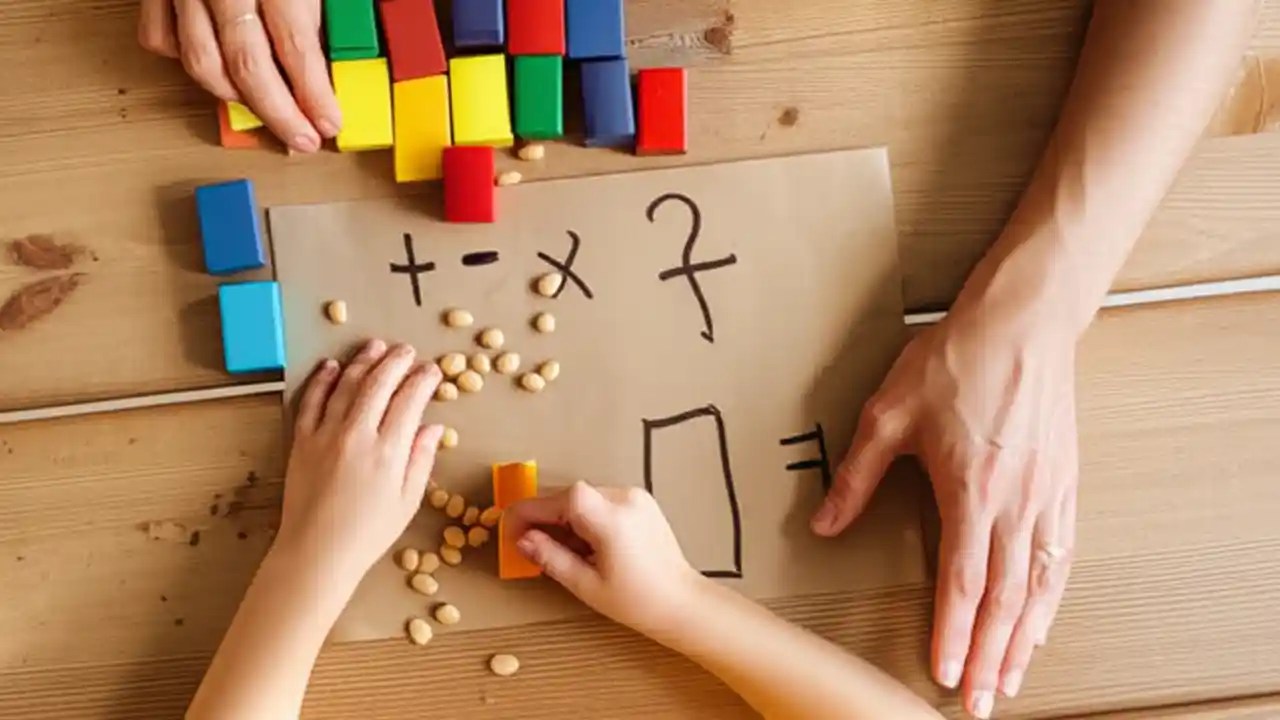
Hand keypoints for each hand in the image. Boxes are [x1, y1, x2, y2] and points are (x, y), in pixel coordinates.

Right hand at [137, 0, 340, 151]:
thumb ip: (312, 11)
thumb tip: (328, 66)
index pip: (295, 47)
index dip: (314, 94)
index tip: (328, 124)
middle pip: (246, 67)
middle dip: (277, 113)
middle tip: (301, 138)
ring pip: (200, 62)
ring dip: (234, 96)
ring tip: (263, 110)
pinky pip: (162, 39)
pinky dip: (187, 62)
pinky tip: (215, 70)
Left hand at [279, 340, 444, 578]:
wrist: (316, 552)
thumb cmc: (367, 534)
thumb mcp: (407, 501)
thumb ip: (421, 460)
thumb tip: (432, 428)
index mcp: (388, 452)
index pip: (410, 401)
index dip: (423, 381)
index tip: (432, 371)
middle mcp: (356, 435)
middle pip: (379, 384)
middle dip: (396, 361)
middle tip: (407, 350)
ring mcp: (325, 435)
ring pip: (347, 385)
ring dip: (363, 362)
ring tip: (375, 346)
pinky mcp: (302, 441)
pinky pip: (311, 401)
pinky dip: (322, 380)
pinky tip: (331, 366)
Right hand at [507, 482, 703, 635]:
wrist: (682, 602)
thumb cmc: (638, 601)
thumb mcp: (586, 584)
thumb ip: (551, 557)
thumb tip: (522, 540)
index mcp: (612, 519)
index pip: (561, 498)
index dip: (531, 510)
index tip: (511, 526)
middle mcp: (625, 499)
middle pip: (570, 495)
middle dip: (546, 517)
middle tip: (528, 544)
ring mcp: (635, 497)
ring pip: (584, 498)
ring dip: (565, 518)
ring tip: (565, 552)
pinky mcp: (641, 502)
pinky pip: (601, 501)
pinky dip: (585, 517)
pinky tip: (586, 545)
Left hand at [811, 306, 1077, 718]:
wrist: (1022, 321)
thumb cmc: (955, 360)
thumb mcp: (888, 414)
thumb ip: (856, 478)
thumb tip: (822, 525)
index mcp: (971, 490)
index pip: (963, 582)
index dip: (955, 634)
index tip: (948, 673)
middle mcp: (1017, 502)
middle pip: (1006, 598)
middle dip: (993, 657)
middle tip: (984, 702)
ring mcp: (1048, 494)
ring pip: (1040, 584)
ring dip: (1027, 638)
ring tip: (1015, 677)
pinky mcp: (1066, 482)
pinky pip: (1063, 554)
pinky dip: (1053, 595)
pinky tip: (1044, 617)